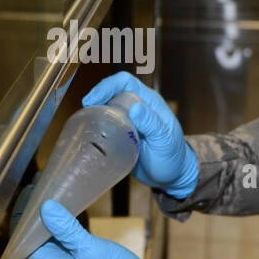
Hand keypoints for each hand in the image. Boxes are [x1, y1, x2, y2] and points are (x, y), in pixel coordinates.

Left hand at [29, 199, 148, 258]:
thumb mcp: (89, 247)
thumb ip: (65, 227)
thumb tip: (46, 207)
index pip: (27, 243)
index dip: (28, 221)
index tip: (31, 200)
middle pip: (38, 246)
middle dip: (41, 224)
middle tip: (43, 198)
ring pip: (52, 250)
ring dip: (53, 232)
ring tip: (56, 207)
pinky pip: (63, 256)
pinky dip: (64, 241)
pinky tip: (68, 226)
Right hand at [82, 71, 197, 198]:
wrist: (172, 175)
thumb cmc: (172, 157)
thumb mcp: (164, 141)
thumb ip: (152, 124)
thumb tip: (135, 107)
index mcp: (150, 102)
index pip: (126, 82)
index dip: (107, 85)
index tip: (93, 99)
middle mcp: (138, 106)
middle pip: (113, 91)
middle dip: (97, 96)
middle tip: (86, 110)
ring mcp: (129, 120)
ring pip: (108, 106)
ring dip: (96, 110)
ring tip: (86, 121)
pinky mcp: (122, 133)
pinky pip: (107, 123)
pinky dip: (98, 124)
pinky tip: (91, 132)